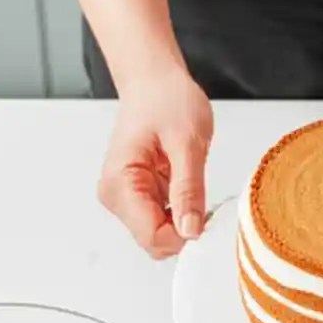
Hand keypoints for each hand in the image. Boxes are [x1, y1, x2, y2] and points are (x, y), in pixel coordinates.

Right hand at [98, 71, 213, 257]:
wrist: (154, 81)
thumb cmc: (166, 100)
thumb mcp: (187, 143)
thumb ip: (188, 190)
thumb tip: (190, 230)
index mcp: (120, 184)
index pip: (152, 236)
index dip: (185, 233)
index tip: (207, 213)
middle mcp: (116, 196)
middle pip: (155, 241)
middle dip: (185, 228)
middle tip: (201, 192)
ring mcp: (125, 199)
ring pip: (161, 234)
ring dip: (184, 218)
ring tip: (191, 181)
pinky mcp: (138, 196)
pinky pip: (164, 220)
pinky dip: (182, 211)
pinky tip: (186, 184)